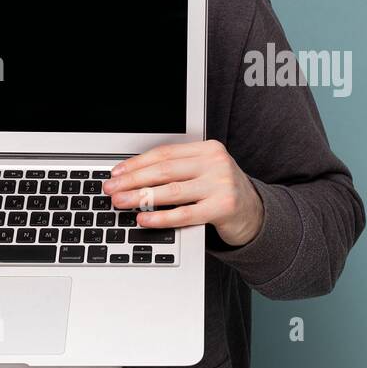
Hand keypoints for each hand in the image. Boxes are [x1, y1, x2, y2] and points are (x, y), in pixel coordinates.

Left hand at [104, 140, 263, 246]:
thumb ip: (178, 170)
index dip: (137, 163)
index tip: (116, 173)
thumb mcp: (204, 172)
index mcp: (208, 148)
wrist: (255, 213)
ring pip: (172, 190)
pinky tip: (144, 219)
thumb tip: (133, 177)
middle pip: (165, 170)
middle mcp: (215, 162)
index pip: (164, 153)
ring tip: (121, 203)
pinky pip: (184, 213)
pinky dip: (160, 217)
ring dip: (141, 197)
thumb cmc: (222, 192)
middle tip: (111, 189)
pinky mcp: (223, 207)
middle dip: (133, 180)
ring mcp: (220, 184)